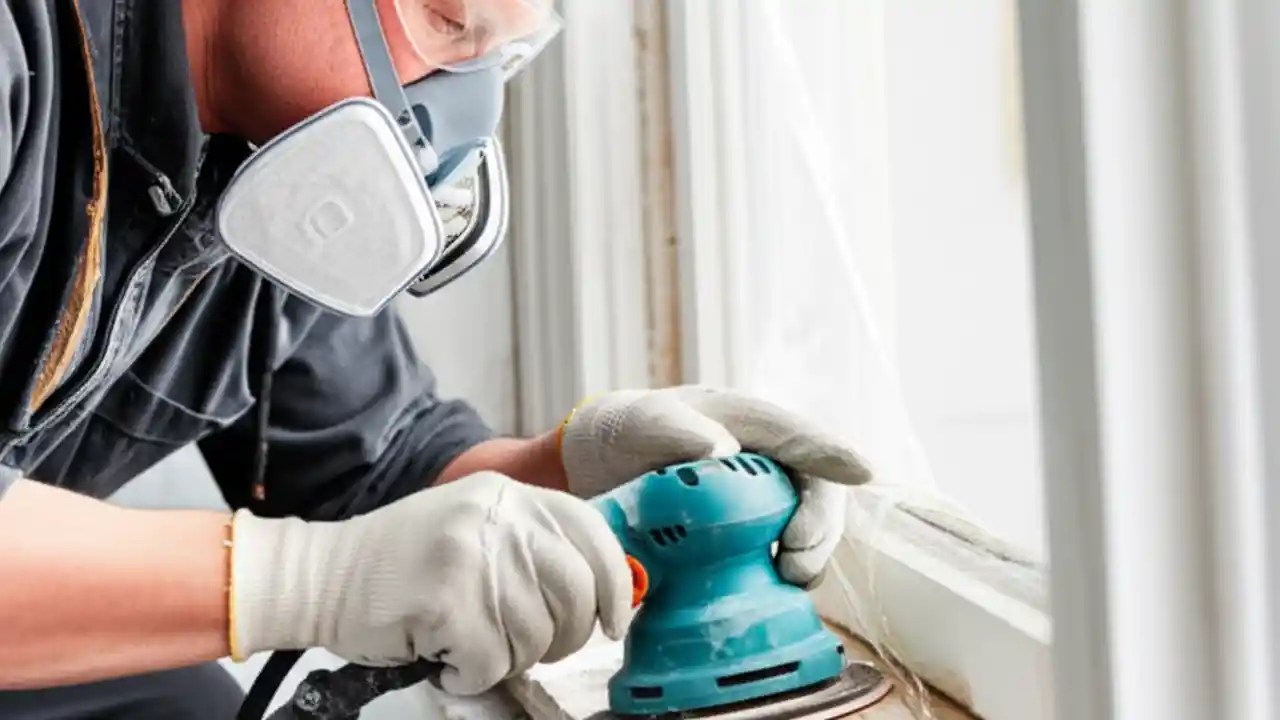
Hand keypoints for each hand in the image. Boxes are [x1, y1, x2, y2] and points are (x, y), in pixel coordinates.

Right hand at [229, 472, 633, 694]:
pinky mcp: (445, 602)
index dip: (614, 584)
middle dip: (564, 636)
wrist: (319, 575)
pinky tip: (445, 656)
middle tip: (532, 646)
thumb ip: (530, 544)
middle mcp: (495, 518)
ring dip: (508, 658)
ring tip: (471, 642)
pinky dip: (470, 674)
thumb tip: (600, 591)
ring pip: (536, 637)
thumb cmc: (400, 562)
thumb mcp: (472, 526)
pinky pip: (491, 664)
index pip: (591, 534)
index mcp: (508, 496)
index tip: (613, 620)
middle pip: (576, 593)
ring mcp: (470, 557)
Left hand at [558, 386, 871, 587]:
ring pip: (805, 527)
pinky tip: (768, 594)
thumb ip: (674, 427)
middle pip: (815, 489)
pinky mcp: (745, 538)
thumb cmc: (623, 432)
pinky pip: (776, 557)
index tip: (863, 472)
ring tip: (789, 578)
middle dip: (819, 525)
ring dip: (806, 557)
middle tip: (797, 556)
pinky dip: (779, 578)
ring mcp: (758, 500)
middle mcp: (763, 461)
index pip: (796, 434)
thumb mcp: (639, 420)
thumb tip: (722, 449)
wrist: (593, 470)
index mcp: (742, 420)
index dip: (832, 453)